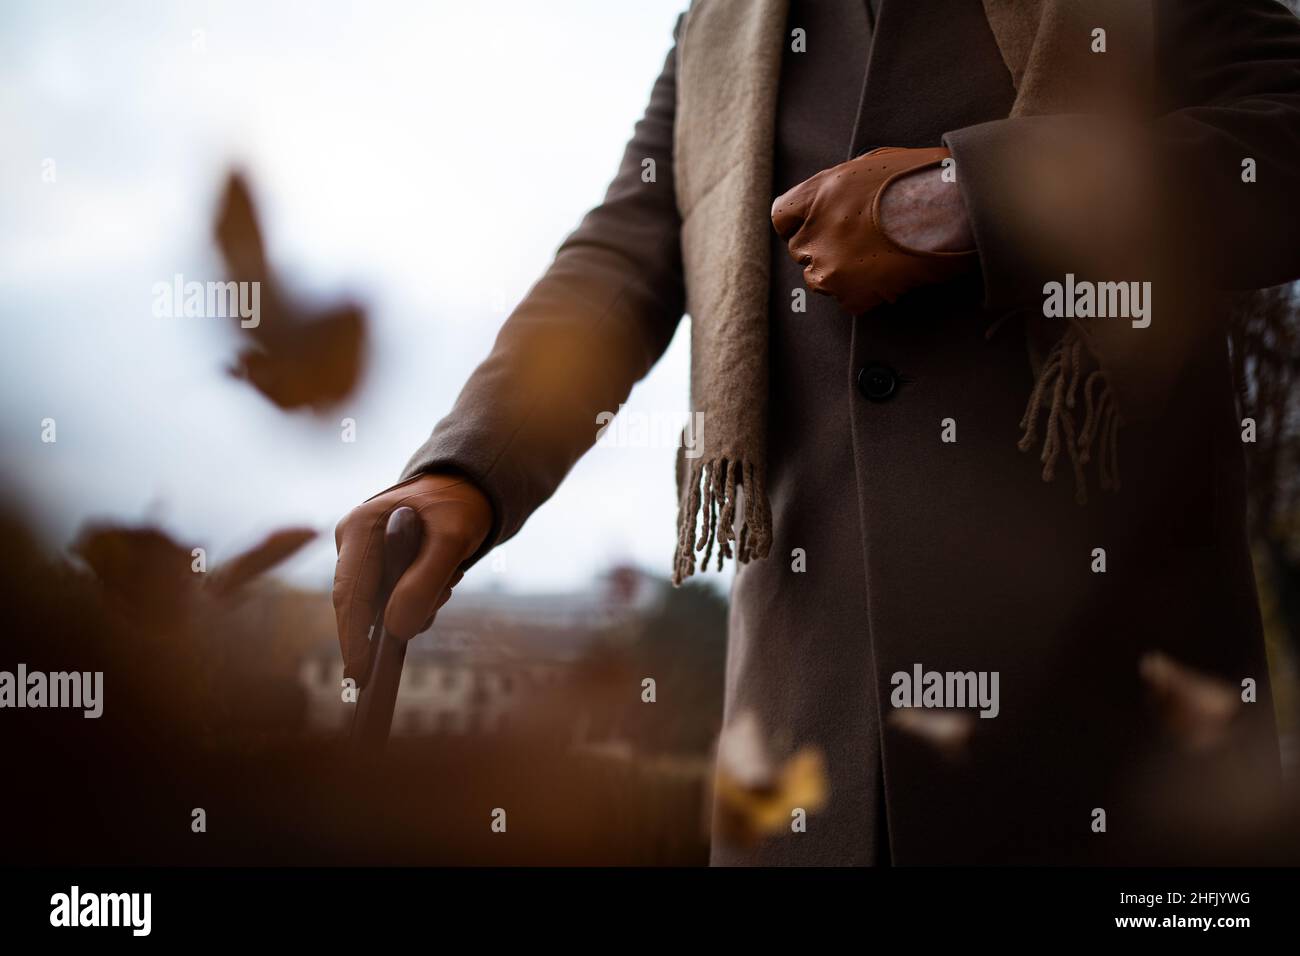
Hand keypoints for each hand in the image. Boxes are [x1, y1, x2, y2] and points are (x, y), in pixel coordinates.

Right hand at [332, 472, 491, 679]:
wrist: (468, 490)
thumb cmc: (459, 508)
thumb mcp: (453, 542)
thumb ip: (424, 583)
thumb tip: (396, 630)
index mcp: (360, 528)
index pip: (349, 593)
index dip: (353, 636)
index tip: (359, 674)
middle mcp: (353, 541)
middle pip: (361, 603)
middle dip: (396, 618)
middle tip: (433, 608)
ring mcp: (363, 554)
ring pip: (380, 605)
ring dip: (417, 604)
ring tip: (448, 577)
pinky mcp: (378, 565)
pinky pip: (391, 598)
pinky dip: (419, 599)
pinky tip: (442, 580)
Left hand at [771, 146, 975, 313]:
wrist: (958, 208)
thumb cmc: (925, 179)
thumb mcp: (876, 164)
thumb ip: (843, 186)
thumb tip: (836, 201)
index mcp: (820, 191)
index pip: (782, 216)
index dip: (800, 224)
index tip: (817, 229)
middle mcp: (817, 229)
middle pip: (801, 251)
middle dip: (825, 250)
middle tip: (860, 246)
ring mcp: (830, 264)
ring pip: (820, 279)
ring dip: (843, 274)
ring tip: (880, 260)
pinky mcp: (850, 293)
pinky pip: (848, 301)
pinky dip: (866, 295)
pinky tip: (890, 277)